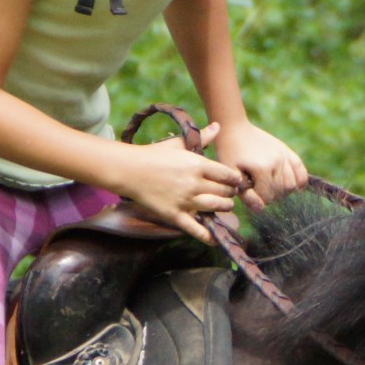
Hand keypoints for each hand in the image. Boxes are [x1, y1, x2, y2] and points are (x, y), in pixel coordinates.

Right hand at [114, 122, 242, 242]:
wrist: (129, 170)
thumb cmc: (154, 154)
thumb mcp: (179, 143)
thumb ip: (202, 138)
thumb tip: (218, 126)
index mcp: (198, 164)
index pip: (228, 175)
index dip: (235, 179)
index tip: (234, 181)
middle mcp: (194, 183)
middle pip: (225, 192)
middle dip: (230, 193)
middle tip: (229, 194)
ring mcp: (185, 201)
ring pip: (216, 208)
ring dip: (225, 208)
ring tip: (224, 206)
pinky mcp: (175, 215)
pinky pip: (196, 229)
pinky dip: (207, 236)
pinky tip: (215, 238)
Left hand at [211, 121, 307, 211]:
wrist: (234, 129)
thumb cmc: (228, 154)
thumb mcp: (232, 176)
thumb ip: (246, 195)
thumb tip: (261, 209)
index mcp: (261, 168)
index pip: (267, 197)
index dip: (257, 199)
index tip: (248, 192)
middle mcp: (276, 161)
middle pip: (280, 192)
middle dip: (269, 196)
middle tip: (258, 190)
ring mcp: (283, 155)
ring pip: (291, 185)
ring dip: (282, 191)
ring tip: (270, 187)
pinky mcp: (286, 150)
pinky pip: (300, 170)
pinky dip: (300, 181)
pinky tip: (295, 186)